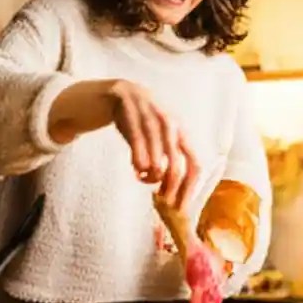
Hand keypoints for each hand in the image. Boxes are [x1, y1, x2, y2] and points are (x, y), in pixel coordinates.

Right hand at [49, 79, 200, 208]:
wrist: (108, 94)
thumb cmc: (131, 122)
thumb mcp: (152, 138)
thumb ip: (162, 159)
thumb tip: (169, 192)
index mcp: (179, 132)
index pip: (194, 165)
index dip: (189, 189)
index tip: (179, 209)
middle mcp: (170, 123)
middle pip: (178, 163)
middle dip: (170, 187)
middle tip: (159, 202)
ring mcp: (151, 116)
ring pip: (159, 153)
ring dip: (152, 174)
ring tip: (143, 179)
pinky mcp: (130, 112)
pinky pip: (138, 139)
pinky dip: (139, 158)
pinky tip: (136, 168)